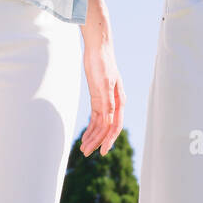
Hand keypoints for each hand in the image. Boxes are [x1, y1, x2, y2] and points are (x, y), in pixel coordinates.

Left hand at [81, 37, 125, 156]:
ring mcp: (106, 102)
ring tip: (83, 149)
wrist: (98, 49)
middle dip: (97, 141)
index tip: (102, 151)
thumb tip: (110, 118)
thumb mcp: (104, 82)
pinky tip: (85, 136)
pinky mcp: (98, 98)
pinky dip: (91, 128)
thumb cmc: (103, 63)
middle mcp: (114, 104)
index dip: (109, 139)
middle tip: (86, 152)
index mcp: (119, 101)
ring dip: (93, 137)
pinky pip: (96, 118)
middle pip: (106, 128)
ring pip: (100, 125)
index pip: (115, 126)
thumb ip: (108, 100)